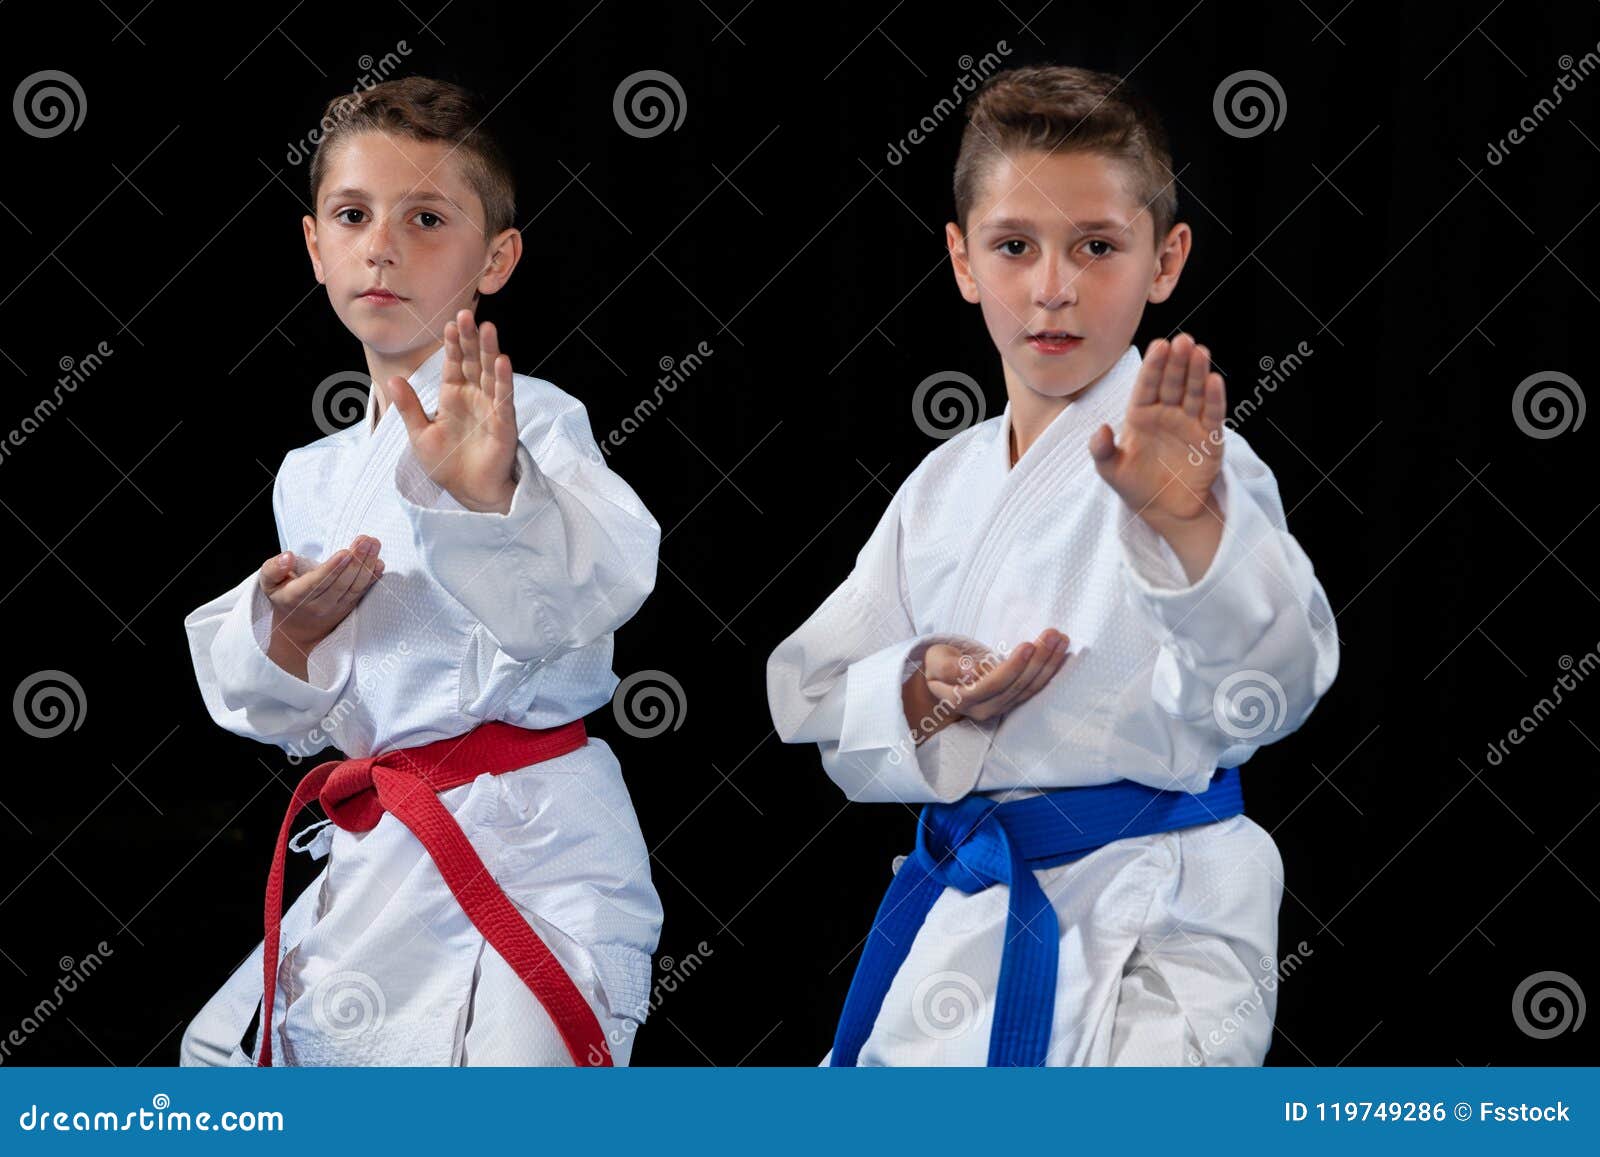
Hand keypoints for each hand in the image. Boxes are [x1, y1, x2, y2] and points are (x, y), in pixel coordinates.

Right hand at [260, 535, 384, 670]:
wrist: (298, 628)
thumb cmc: (284, 597)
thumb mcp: (269, 584)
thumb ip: (273, 569)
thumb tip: (287, 556)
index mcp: (296, 597)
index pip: (317, 583)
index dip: (332, 569)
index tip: (345, 553)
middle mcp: (319, 605)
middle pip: (340, 583)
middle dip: (355, 561)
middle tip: (365, 541)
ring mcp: (337, 608)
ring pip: (354, 587)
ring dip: (367, 565)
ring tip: (374, 543)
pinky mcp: (349, 607)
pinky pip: (362, 593)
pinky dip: (373, 578)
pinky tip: (379, 563)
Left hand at [380, 310, 519, 513]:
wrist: (468, 492)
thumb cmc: (446, 464)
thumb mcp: (420, 435)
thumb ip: (410, 407)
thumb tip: (392, 379)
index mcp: (454, 396)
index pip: (454, 363)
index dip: (453, 344)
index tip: (449, 322)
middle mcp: (475, 397)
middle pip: (474, 361)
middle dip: (470, 338)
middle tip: (467, 313)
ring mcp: (491, 408)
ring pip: (491, 374)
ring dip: (490, 351)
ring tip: (488, 328)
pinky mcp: (503, 424)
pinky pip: (504, 399)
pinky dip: (503, 381)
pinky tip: (502, 361)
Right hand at [902, 628, 1070, 742]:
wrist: (941, 684)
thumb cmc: (937, 667)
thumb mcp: (935, 662)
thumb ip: (950, 668)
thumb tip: (971, 672)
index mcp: (964, 699)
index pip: (993, 684)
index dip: (1013, 666)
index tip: (1028, 645)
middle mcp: (985, 708)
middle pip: (1017, 686)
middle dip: (1038, 660)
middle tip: (1053, 635)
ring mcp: (1001, 707)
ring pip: (1030, 688)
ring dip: (1049, 663)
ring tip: (1061, 639)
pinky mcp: (1012, 701)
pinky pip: (1034, 688)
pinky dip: (1050, 670)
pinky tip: (1062, 654)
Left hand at [1088, 333, 1225, 528]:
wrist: (1165, 512)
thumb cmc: (1136, 487)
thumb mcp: (1111, 471)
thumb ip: (1101, 450)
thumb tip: (1100, 429)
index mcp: (1141, 415)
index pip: (1147, 385)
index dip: (1153, 366)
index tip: (1158, 345)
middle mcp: (1166, 414)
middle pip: (1172, 383)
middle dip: (1177, 362)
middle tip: (1183, 340)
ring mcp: (1189, 424)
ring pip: (1194, 393)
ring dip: (1197, 373)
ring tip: (1200, 351)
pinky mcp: (1209, 439)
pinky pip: (1212, 415)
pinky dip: (1214, 399)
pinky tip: (1214, 381)